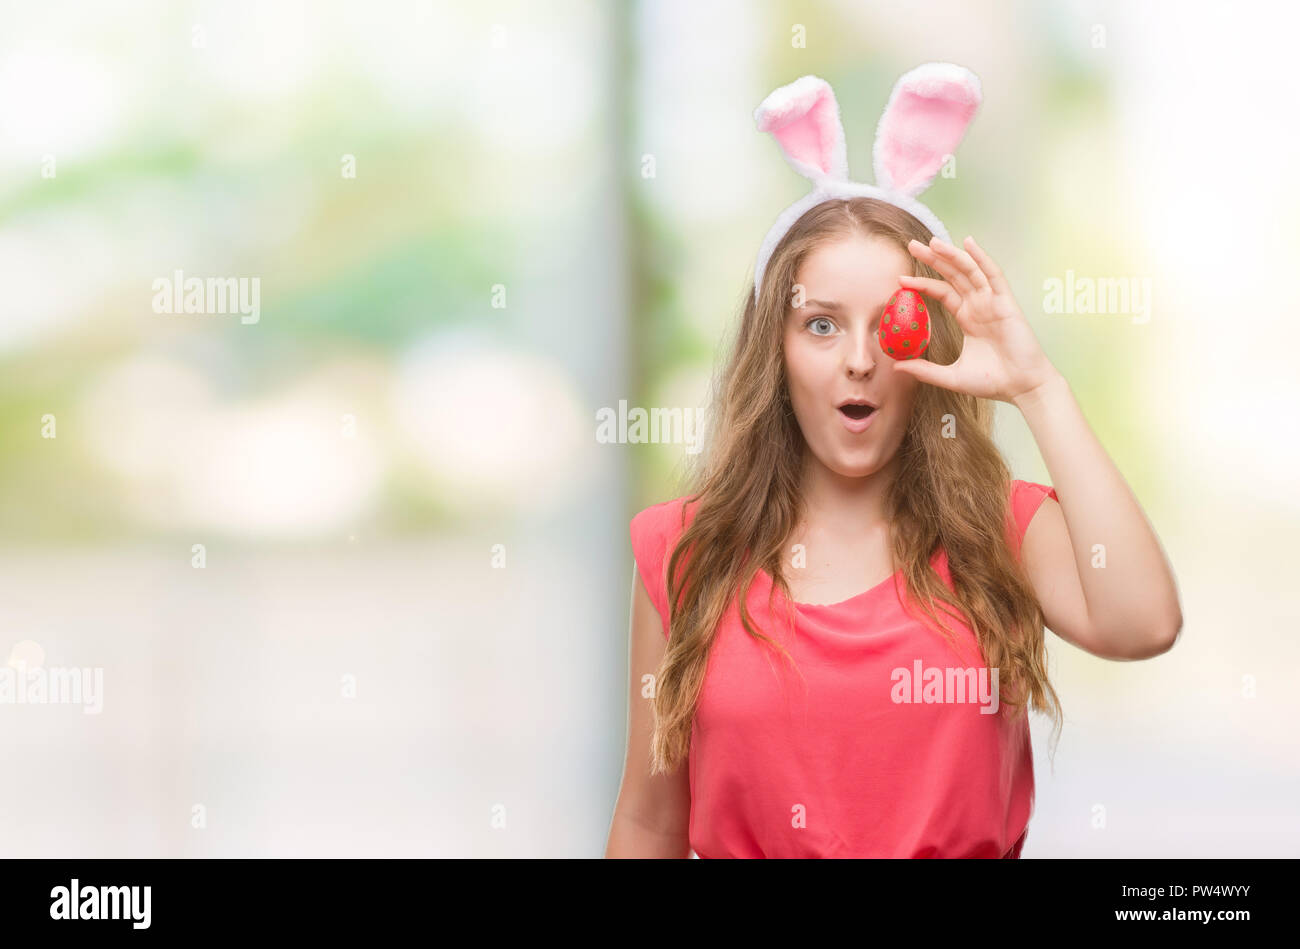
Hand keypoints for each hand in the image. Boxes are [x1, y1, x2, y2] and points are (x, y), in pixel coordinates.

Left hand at [894, 235, 1058, 404]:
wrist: (1021, 388)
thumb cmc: (992, 382)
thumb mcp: (950, 376)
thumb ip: (924, 370)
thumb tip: (896, 366)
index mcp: (967, 317)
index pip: (942, 292)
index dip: (923, 283)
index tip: (900, 279)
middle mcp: (979, 305)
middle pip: (953, 275)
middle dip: (934, 259)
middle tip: (913, 244)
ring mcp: (993, 302)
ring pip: (969, 271)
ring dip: (952, 255)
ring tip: (932, 242)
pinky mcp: (1006, 303)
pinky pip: (993, 275)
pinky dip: (981, 258)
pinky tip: (968, 243)